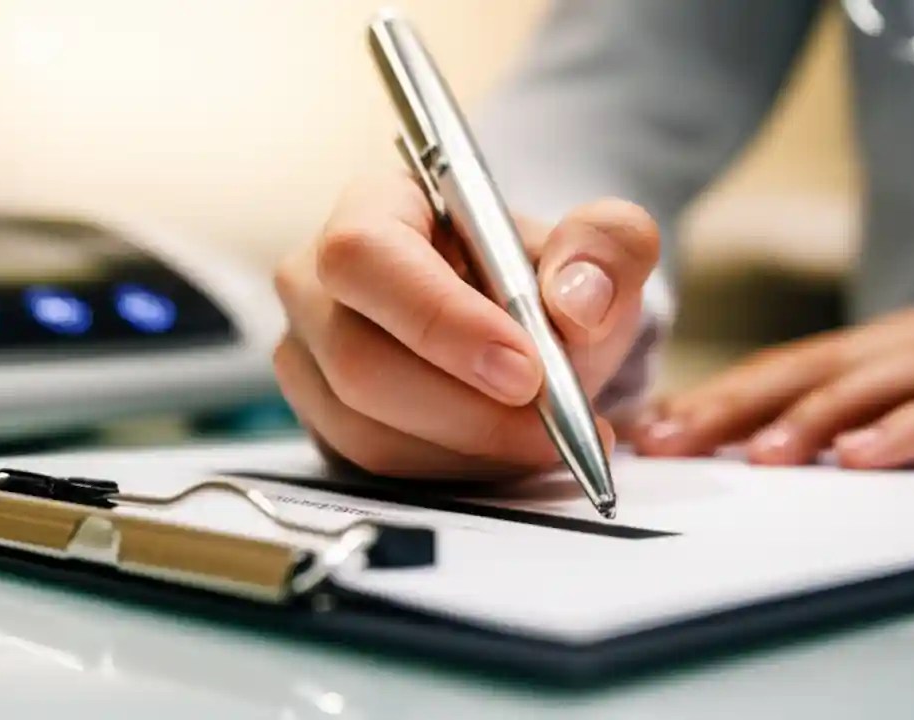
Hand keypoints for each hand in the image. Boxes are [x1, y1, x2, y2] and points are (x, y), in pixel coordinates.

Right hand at [272, 173, 660, 478]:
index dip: (438, 319)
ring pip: (363, 428)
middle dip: (466, 410)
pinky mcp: (319, 420)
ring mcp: (307, 356)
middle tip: (553, 426)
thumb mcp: (595, 244)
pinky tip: (502, 452)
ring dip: (466, 450)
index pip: (366, 255)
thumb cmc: (537, 277)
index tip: (525, 370)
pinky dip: (450, 471)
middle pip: (357, 359)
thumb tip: (577, 302)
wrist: (520, 329)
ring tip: (543, 440)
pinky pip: (372, 467)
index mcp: (372, 207)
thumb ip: (606, 247)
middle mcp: (316, 281)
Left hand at [633, 305, 913, 468]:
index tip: (644, 434)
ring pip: (857, 386)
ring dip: (804, 420)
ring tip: (758, 456)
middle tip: (663, 442)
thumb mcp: (891, 392)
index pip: (771, 375)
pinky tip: (855, 456)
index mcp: (861, 357)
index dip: (706, 401)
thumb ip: (830, 414)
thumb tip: (741, 451)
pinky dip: (895, 432)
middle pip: (796, 375)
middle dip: (724, 407)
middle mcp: (888, 351)